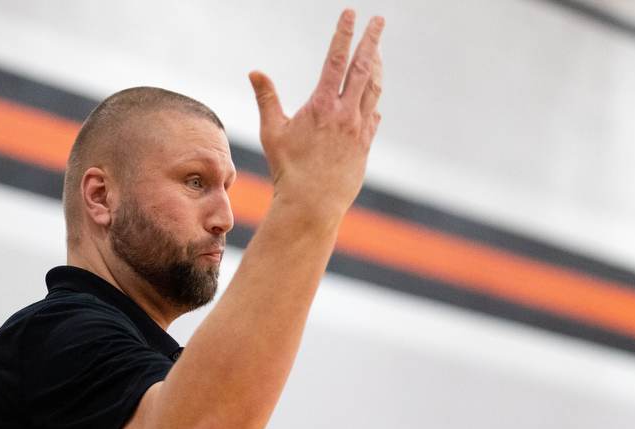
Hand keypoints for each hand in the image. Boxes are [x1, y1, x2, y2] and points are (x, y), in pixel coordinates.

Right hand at [249, 9, 383, 217]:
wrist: (312, 204)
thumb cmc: (288, 169)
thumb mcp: (272, 131)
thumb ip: (266, 98)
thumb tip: (255, 72)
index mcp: (323, 105)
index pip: (336, 59)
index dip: (344, 33)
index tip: (351, 13)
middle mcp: (345, 113)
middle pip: (364, 67)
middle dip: (372, 40)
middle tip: (379, 20)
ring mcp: (359, 129)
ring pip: (373, 89)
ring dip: (377, 65)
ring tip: (378, 50)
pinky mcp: (365, 146)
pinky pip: (373, 115)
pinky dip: (373, 100)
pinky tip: (372, 94)